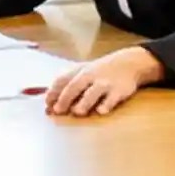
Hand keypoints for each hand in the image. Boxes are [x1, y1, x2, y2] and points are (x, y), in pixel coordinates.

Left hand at [45, 47, 164, 116]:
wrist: (128, 63)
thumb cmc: (100, 71)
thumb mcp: (82, 71)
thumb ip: (66, 84)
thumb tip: (46, 102)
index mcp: (79, 72)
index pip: (61, 81)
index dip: (52, 93)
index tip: (46, 104)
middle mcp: (90, 76)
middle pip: (74, 86)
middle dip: (65, 98)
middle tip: (57, 111)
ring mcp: (104, 83)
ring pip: (92, 93)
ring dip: (84, 103)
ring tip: (77, 112)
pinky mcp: (118, 91)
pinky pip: (111, 99)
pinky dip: (106, 104)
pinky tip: (100, 110)